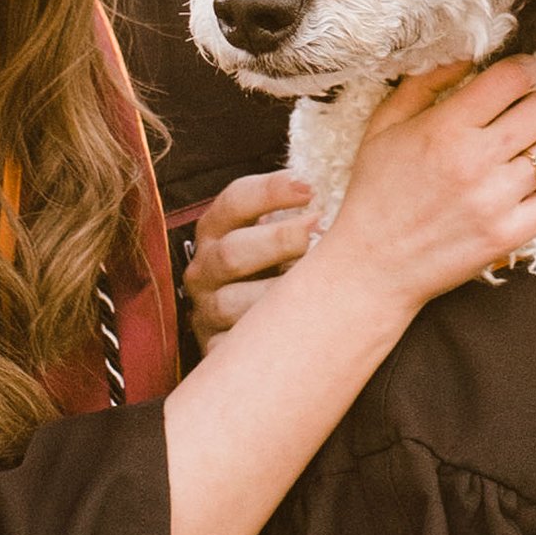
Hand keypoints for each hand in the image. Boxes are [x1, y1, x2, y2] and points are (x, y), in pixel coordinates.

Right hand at [185, 172, 316, 352]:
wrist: (259, 329)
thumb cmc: (282, 266)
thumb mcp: (279, 229)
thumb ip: (298, 208)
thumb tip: (331, 185)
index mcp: (216, 230)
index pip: (234, 202)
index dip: (271, 192)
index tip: (311, 190)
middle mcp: (204, 269)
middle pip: (231, 253)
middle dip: (278, 241)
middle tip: (318, 234)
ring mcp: (206, 311)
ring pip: (230, 304)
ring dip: (275, 295)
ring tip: (314, 289)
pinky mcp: (212, 349)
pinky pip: (231, 349)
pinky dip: (262, 341)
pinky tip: (295, 331)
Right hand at [313, 57, 535, 323]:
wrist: (372, 266)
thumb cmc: (376, 192)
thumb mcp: (384, 126)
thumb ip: (425, 83)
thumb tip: (467, 55)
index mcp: (444, 128)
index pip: (513, 77)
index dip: (524, 69)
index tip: (520, 76)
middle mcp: (474, 161)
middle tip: (520, 115)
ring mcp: (496, 201)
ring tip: (523, 153)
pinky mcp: (509, 235)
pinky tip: (528, 186)